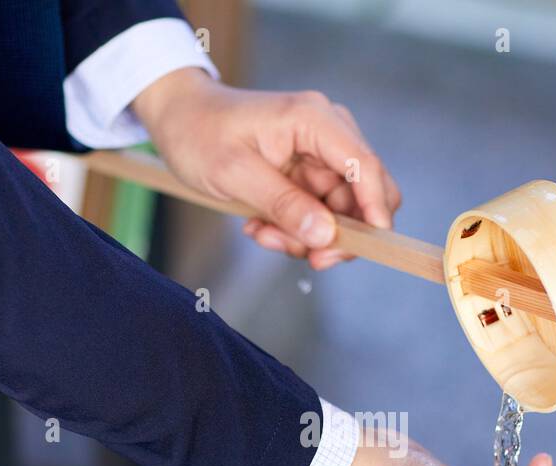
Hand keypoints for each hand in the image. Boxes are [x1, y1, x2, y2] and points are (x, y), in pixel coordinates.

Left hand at [132, 68, 400, 269]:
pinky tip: (262, 226)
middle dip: (337, 234)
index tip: (372, 247)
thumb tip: (326, 236)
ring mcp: (320, 156)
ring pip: (341, 214)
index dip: (375, 209)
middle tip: (306, 257)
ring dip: (307, 236)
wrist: (179, 117)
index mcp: (313, 119)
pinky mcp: (309, 175)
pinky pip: (319, 215)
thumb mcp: (233, 173)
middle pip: (363, 196)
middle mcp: (327, 134)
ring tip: (262, 233)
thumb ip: (283, 204)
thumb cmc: (199, 132)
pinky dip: (295, 230)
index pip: (364, 166)